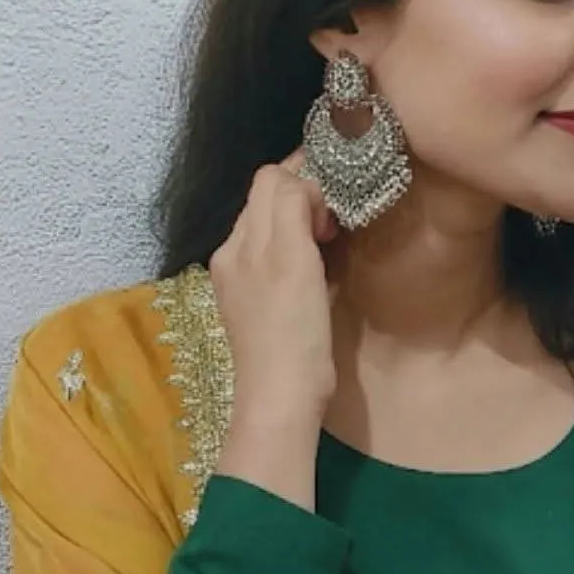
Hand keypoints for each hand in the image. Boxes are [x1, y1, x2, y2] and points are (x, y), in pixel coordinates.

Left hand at [209, 151, 338, 426]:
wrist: (282, 397)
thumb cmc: (293, 328)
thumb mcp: (293, 257)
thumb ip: (290, 206)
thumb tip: (303, 183)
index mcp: (239, 240)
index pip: (269, 179)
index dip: (305, 176)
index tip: (339, 193)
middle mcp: (234, 254)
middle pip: (267, 201)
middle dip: (304, 196)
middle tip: (339, 217)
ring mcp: (242, 281)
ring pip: (272, 228)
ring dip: (302, 222)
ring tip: (333, 238)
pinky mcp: (256, 305)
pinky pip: (275, 258)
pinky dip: (298, 249)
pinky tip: (320, 267)